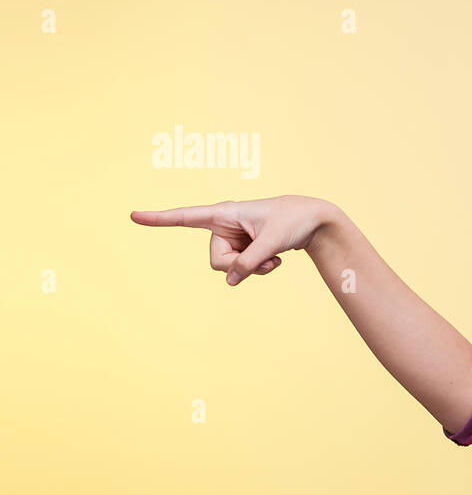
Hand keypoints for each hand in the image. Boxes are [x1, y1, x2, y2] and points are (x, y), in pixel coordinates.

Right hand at [129, 195, 335, 284]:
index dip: (159, 219)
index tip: (133, 215)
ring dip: (254, 269)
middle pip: (217, 261)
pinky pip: (241, 269)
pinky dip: (259, 269)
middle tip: (266, 255)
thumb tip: (230, 281)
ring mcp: (233, 238)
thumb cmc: (293, 221)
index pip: (185, 216)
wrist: (313, 220)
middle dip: (240, 266)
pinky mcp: (242, 248)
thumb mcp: (272, 243)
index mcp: (224, 213)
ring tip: (275, 256)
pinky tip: (276, 258)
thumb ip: (249, 262)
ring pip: (229, 269)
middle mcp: (223, 225)